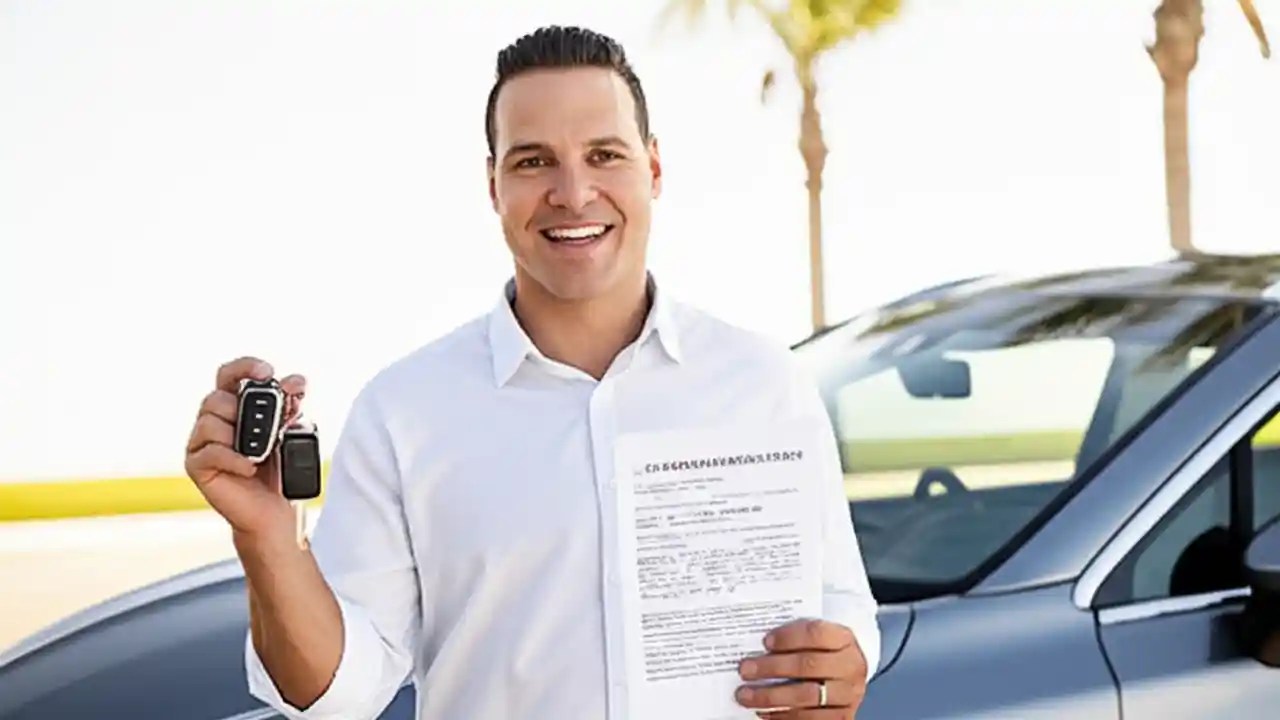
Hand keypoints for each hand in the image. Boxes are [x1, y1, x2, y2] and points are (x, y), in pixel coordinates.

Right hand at [184, 356, 306, 537]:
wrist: (276, 509)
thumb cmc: (280, 466)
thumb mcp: (290, 431)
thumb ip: (289, 406)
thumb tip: (295, 380)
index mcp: (234, 406)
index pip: (229, 375)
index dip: (244, 367)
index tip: (266, 372)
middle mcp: (213, 420)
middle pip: (216, 398)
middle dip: (246, 410)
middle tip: (270, 426)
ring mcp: (202, 443)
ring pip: (210, 422)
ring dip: (239, 436)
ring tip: (259, 454)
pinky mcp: (197, 466)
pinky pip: (211, 452)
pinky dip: (234, 458)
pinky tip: (250, 468)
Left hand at [735, 618, 867, 717]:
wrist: (848, 674)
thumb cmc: (822, 651)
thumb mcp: (815, 637)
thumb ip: (792, 636)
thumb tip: (755, 644)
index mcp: (844, 638)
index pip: (816, 633)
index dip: (789, 637)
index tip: (765, 642)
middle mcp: (850, 666)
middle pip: (809, 665)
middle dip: (772, 668)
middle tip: (745, 670)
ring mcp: (848, 694)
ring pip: (808, 696)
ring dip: (771, 697)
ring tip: (746, 695)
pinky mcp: (842, 717)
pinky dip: (783, 717)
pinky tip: (764, 712)